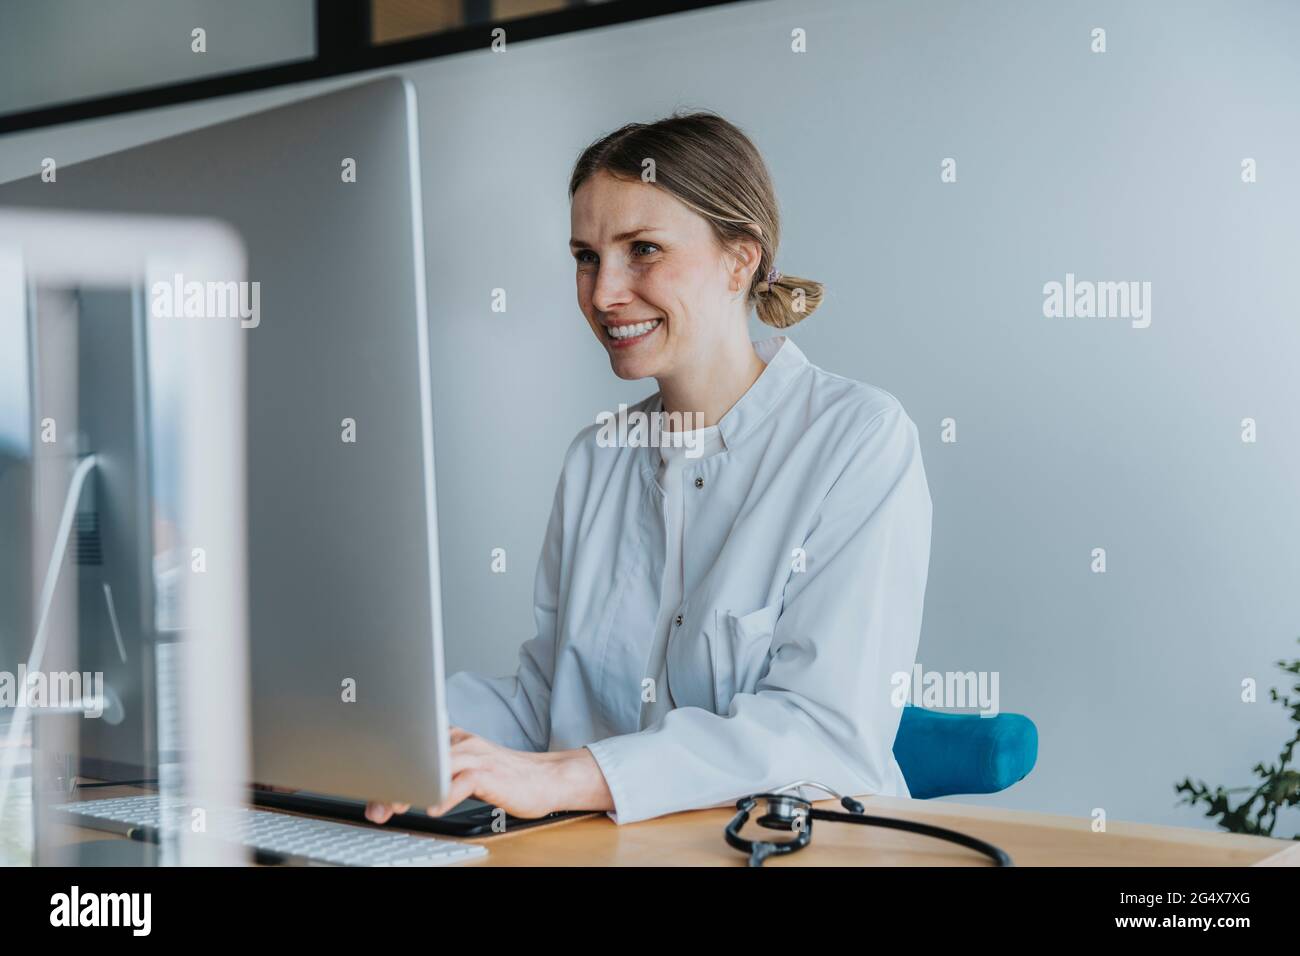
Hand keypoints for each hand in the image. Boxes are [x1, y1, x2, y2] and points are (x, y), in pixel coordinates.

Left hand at [364, 726, 612, 824]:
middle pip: (418, 757)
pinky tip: (433, 808)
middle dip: (393, 782)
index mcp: (452, 738)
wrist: (545, 778)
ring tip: (395, 806)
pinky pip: (464, 781)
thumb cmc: (504, 778)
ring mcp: (476, 755)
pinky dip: (446, 795)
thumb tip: (398, 793)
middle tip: (376, 806)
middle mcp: (461, 742)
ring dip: (413, 788)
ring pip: (436, 767)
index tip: (371, 794)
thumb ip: (436, 777)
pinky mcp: (490, 772)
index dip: (388, 772)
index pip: (413, 750)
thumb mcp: (464, 774)